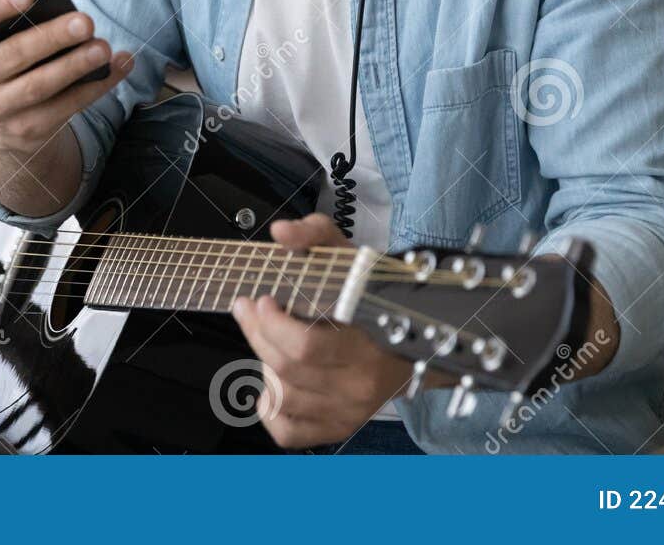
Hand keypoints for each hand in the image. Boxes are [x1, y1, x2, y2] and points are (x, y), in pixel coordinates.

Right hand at [0, 0, 132, 157]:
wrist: (6, 114)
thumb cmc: (10, 52)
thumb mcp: (2, 35)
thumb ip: (20, 19)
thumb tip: (62, 6)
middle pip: (12, 54)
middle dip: (51, 37)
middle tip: (85, 21)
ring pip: (39, 86)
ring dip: (75, 65)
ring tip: (103, 48)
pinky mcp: (25, 129)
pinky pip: (65, 107)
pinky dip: (95, 86)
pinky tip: (117, 67)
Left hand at [230, 214, 427, 448]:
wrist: (416, 339)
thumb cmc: (375, 297)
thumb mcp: (349, 257)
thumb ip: (315, 235)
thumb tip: (281, 232)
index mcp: (366, 340)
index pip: (305, 345)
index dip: (271, 324)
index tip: (261, 301)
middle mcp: (359, 381)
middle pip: (287, 367)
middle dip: (257, 333)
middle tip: (247, 310)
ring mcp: (349, 409)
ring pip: (284, 396)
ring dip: (263, 364)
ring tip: (268, 341)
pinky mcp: (340, 426)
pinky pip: (290, 431)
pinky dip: (271, 410)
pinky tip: (270, 387)